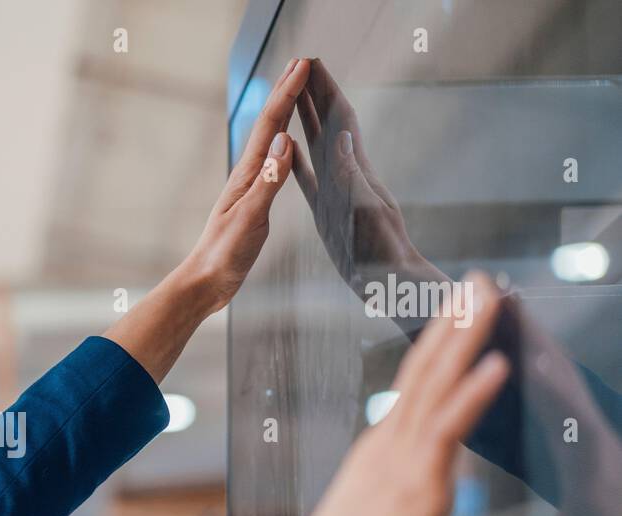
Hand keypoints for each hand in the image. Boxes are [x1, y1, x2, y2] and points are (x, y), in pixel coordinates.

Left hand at [178, 57, 309, 314]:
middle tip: (301, 62)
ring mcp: (249, 187)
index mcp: (248, 176)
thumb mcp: (251, 218)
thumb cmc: (225, 255)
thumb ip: (269, 181)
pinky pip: (272, 162)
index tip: (304, 63)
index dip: (288, 92)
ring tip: (294, 91)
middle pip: (269, 125)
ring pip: (270, 140)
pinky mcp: (253, 202)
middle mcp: (247, 175)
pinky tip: (285, 145)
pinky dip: (282, 144)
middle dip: (285, 91)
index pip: (271, 125)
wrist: (206, 282)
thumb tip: (286, 140)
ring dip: (283, 112)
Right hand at [270, 272, 511, 515]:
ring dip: (466, 335)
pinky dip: (474, 392)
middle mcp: (387, 446)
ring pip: (437, 384)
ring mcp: (399, 461)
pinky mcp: (415, 485)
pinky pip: (448, 428)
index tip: (461, 310)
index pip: (416, 387)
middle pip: (425, 369)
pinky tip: (497, 361)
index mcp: (380, 454)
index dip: (441, 345)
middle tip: (478, 279)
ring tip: (488, 294)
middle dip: (454, 321)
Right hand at [291, 59, 442, 313]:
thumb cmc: (382, 254)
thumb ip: (352, 176)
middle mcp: (347, 177)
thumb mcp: (366, 213)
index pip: (340, 121)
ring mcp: (339, 192)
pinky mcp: (331, 211)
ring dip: (308, 120)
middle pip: (330, 125)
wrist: (393, 282)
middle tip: (300, 66)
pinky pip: (311, 178)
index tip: (312, 63)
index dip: (327, 91)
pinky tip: (293, 153)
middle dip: (316, 94)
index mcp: (354, 174)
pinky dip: (301, 160)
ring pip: (320, 147)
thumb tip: (341, 137)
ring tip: (295, 97)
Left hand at [457, 300, 621, 515]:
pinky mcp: (607, 473)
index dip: (476, 371)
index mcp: (558, 459)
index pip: (506, 409)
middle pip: (533, 381)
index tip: (446, 336)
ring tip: (502, 306)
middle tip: (474, 289)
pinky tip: (537, 366)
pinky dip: (557, 395)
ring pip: (556, 389)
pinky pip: (578, 425)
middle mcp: (578, 446)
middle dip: (504, 336)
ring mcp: (597, 454)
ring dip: (531, 346)